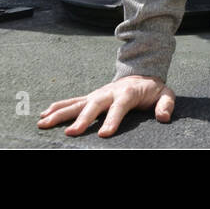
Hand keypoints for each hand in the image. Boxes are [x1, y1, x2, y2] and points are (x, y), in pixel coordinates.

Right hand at [37, 75, 174, 137]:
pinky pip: (72, 102)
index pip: (120, 106)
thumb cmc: (152, 89)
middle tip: (71, 132)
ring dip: (60, 112)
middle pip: (94, 105)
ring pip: (77, 103)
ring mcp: (98, 94)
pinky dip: (57, 107)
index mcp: (128, 93)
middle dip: (82, 119)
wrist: (141, 74)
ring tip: (44, 122)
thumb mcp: (165, 94)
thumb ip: (166, 104)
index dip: (113, 120)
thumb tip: (164, 117)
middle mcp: (109, 92)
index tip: (104, 134)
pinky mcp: (90, 97)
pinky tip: (43, 116)